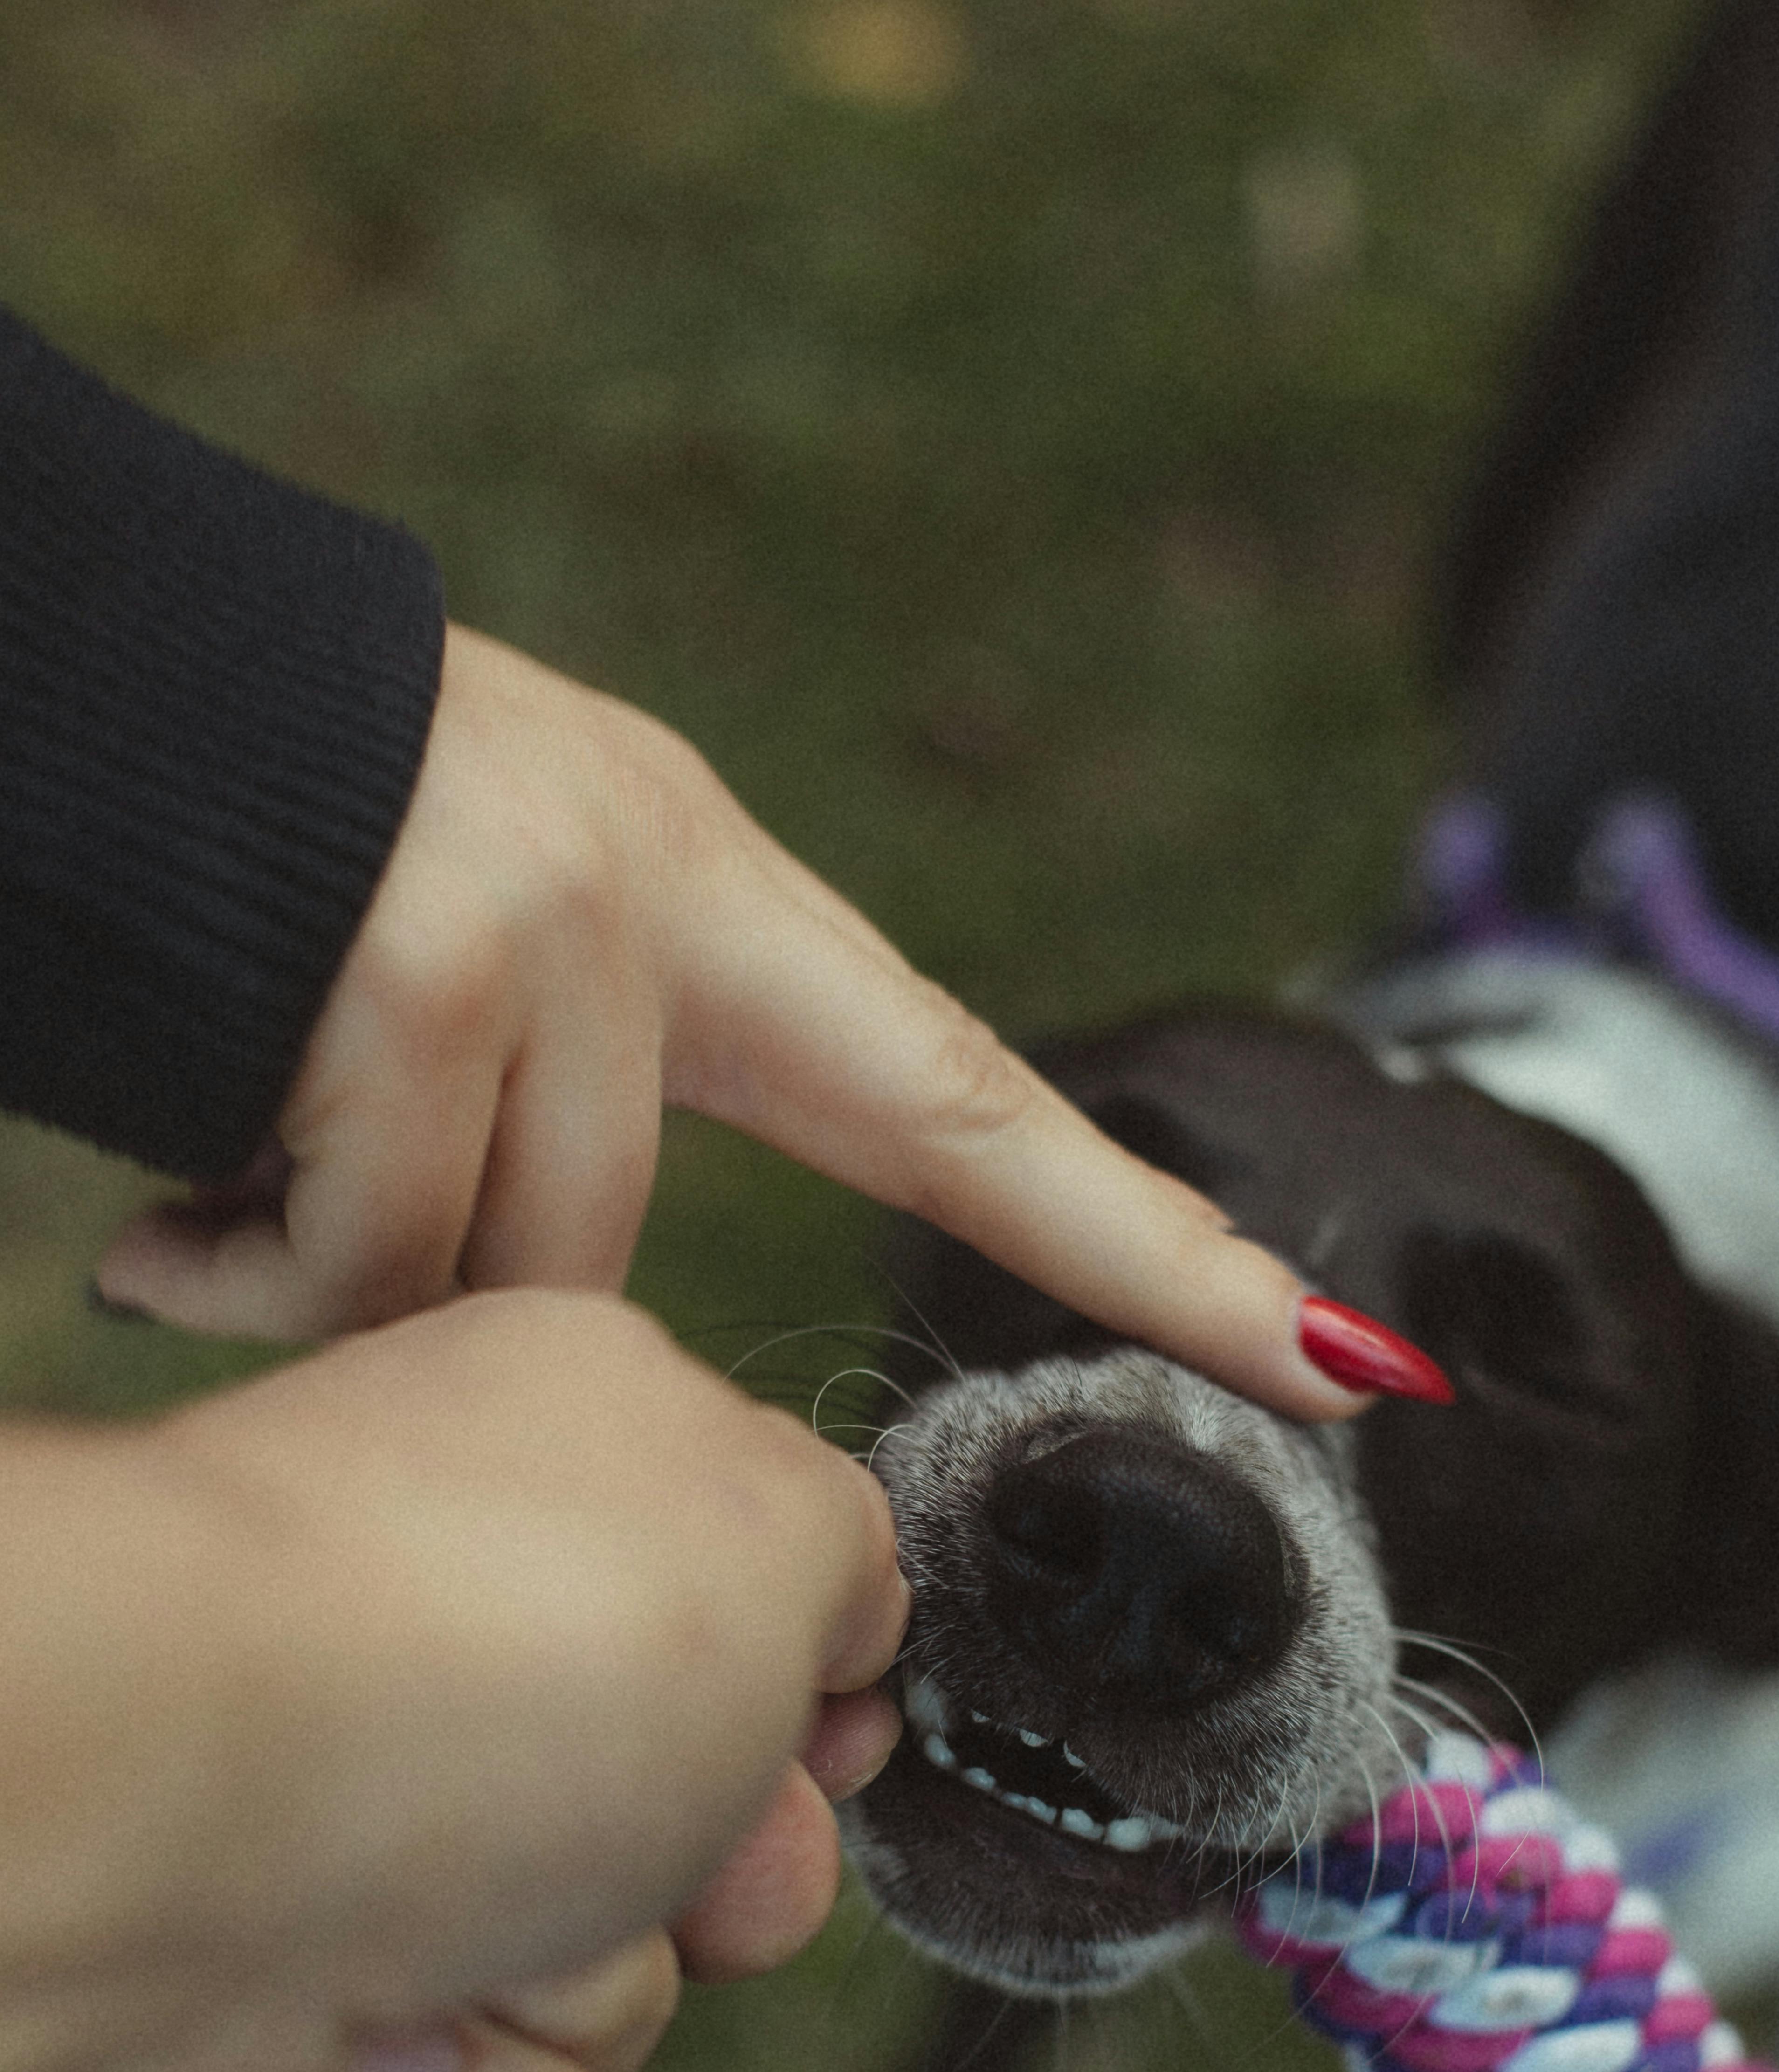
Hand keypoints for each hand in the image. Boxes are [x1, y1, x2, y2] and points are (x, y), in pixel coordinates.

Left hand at [0, 1292, 904, 2071]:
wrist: (159, 1826)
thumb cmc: (487, 1641)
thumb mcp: (779, 1523)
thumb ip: (852, 1553)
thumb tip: (839, 1620)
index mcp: (561, 1475)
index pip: (745, 1605)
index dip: (811, 1694)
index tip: (824, 1732)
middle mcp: (464, 1651)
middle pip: (708, 1827)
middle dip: (732, 1878)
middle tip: (694, 1864)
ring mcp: (380, 1846)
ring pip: (621, 1998)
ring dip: (588, 1997)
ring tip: (472, 1942)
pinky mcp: (312, 2033)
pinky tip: (385, 2047)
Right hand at [93, 625, 1365, 1420]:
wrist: (114, 703)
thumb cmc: (315, 864)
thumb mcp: (511, 953)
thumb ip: (600, 1117)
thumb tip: (542, 1359)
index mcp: (718, 901)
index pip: (983, 1109)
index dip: (1168, 1260)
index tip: (1360, 1368)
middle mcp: (657, 897)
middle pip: (622, 1258)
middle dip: (464, 1311)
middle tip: (315, 1231)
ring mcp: (541, 930)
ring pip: (497, 1284)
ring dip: (338, 1287)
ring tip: (227, 1198)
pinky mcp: (405, 977)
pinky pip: (357, 1256)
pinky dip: (239, 1270)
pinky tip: (165, 1210)